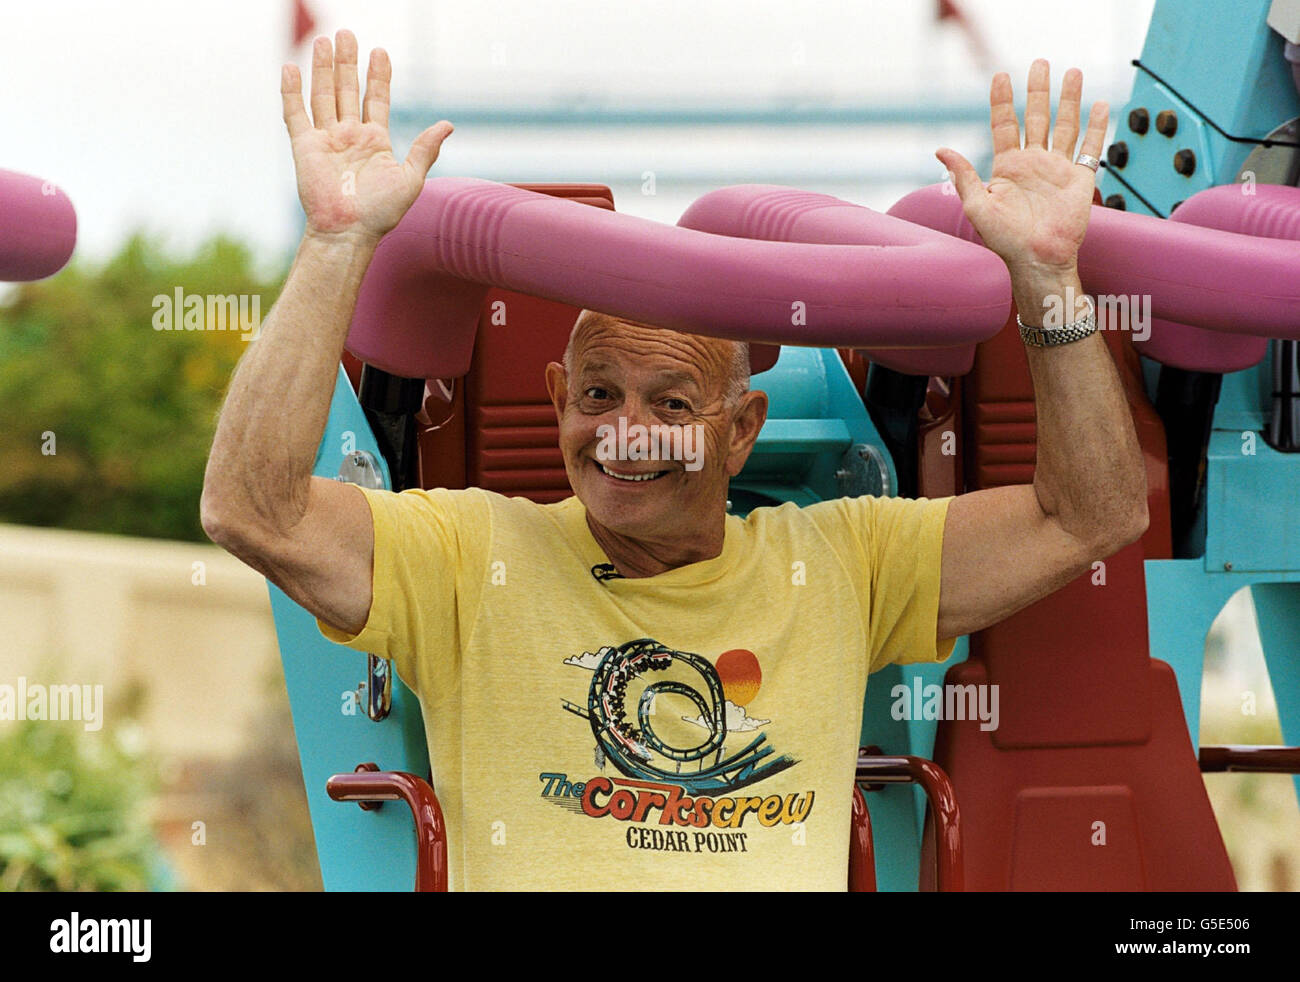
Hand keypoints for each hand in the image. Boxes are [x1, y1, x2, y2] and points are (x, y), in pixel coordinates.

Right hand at [281, 30, 452, 244]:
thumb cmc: (381, 213)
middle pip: (346, 89)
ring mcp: (326, 139)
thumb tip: (448, 124)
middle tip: (347, 34)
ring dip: (323, 68)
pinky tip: (291, 67)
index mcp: (375, 141)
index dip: (378, 76)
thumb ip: (425, 149)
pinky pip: (296, 114)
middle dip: (347, 62)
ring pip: (323, 95)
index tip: (380, 52)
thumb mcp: (411, 179)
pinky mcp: (304, 147)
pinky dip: (292, 91)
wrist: (350, 232)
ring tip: (325, 41)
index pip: (376, 99)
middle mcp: (349, 136)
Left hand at [935, 59, 1106, 274]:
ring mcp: (1057, 169)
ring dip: (1069, 99)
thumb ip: (963, 175)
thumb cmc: (1004, 240)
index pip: (1004, 125)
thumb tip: (941, 150)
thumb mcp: (977, 206)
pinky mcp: (1080, 179)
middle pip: (1037, 117)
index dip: (1002, 100)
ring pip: (1065, 125)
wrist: (1037, 260)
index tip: (1000, 75)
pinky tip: (1100, 105)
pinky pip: (1090, 147)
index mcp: (1007, 167)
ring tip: (1072, 72)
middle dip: (1038, 90)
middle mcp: (1033, 163)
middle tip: (1040, 63)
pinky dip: (1097, 126)